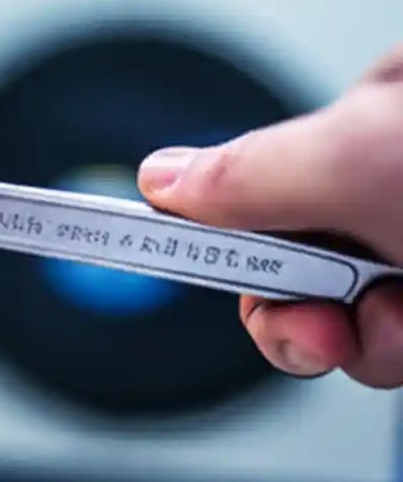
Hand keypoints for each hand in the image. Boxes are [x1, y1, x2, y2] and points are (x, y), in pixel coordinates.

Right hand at [138, 46, 402, 387]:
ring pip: (343, 322)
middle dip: (290, 312)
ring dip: (361, 342)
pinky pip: (392, 347)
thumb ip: (254, 172)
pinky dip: (397, 349)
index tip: (108, 239)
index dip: (185, 226)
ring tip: (395, 312)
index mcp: (361, 133)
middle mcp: (382, 193)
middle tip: (315, 319)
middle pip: (286, 271)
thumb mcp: (362, 155)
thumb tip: (162, 178)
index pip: (244, 188)